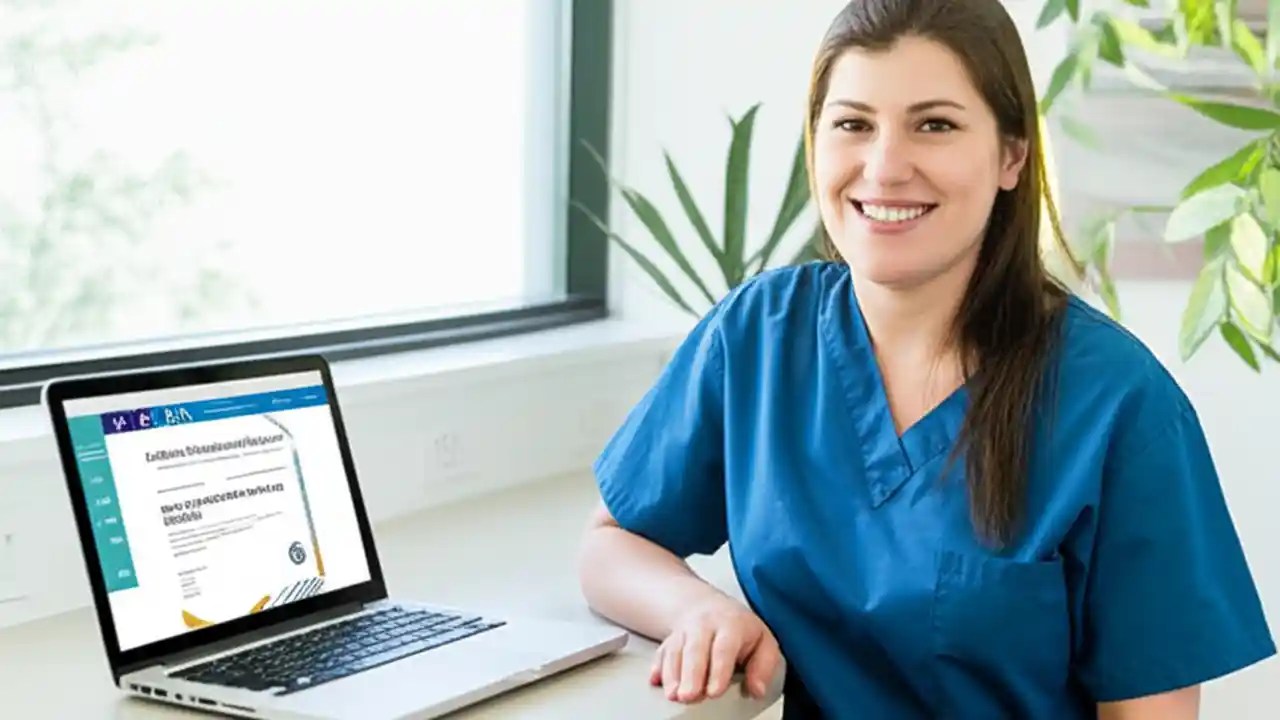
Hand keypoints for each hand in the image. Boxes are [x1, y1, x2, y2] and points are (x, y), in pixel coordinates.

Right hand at [648, 593, 781, 703]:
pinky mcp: (669, 640)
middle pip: (694, 649)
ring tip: (673, 695)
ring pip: (675, 651)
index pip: (724, 648)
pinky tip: (656, 680)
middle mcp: (704, 625)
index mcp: (730, 625)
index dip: (719, 670)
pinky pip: (661, 653)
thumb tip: (757, 689)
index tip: (715, 691)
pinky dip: (658, 667)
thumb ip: (763, 667)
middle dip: (691, 675)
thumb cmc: (738, 629)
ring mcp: (683, 631)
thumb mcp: (763, 642)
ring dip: (672, 674)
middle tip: (689, 697)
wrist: (707, 606)